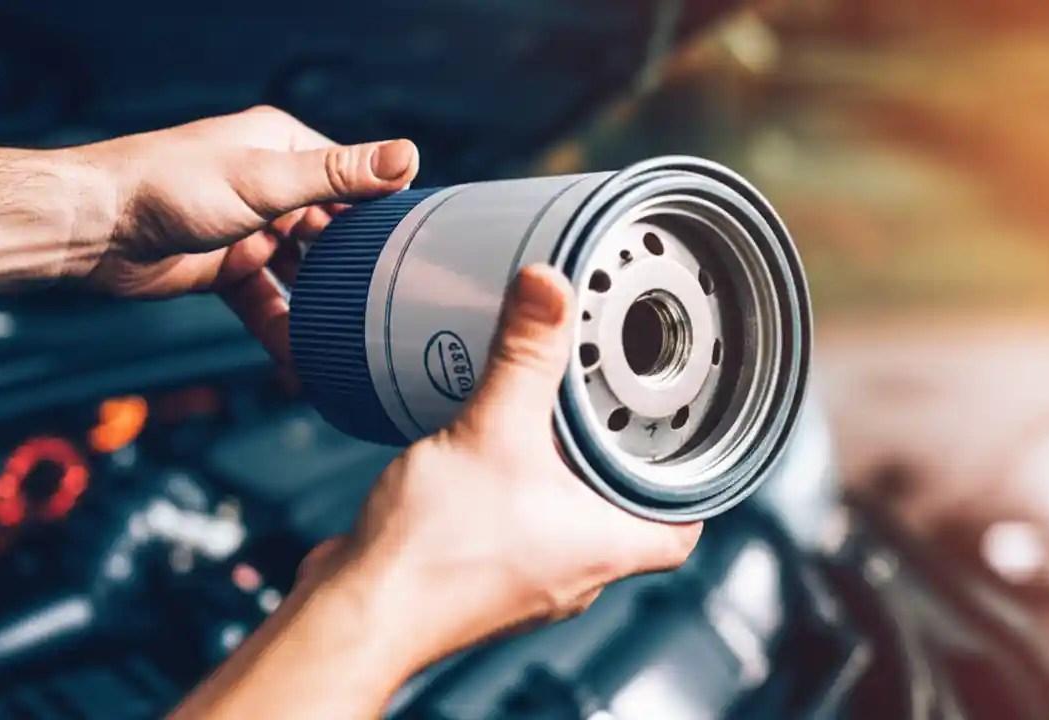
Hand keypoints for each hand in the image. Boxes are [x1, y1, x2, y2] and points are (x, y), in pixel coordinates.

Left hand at [70, 106, 418, 366]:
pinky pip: (269, 302)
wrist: (91, 230)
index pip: (355, 178)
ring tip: (357, 336)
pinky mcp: (229, 270)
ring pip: (304, 274)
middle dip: (360, 266)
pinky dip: (285, 327)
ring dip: (324, 304)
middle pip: (335, 231)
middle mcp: (272, 188)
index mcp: (284, 149)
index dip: (388, 211)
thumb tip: (406, 157)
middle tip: (396, 302)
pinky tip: (304, 355)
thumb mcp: (264, 180)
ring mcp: (251, 231)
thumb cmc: (165, 187)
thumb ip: (336, 175)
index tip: (422, 247)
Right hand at [304, 264, 702, 671]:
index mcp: (605, 547)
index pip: (682, 527)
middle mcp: (574, 572)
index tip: (687, 441)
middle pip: (624, 514)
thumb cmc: (433, 558)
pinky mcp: (480, 575)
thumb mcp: (491, 431)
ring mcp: (527, 580)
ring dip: (560, 472)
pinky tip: (486, 451)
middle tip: (611, 407)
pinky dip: (511, 488)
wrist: (357, 614)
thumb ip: (524, 355)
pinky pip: (514, 524)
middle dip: (617, 461)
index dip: (691, 485)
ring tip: (547, 418)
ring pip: (565, 518)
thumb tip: (549, 290)